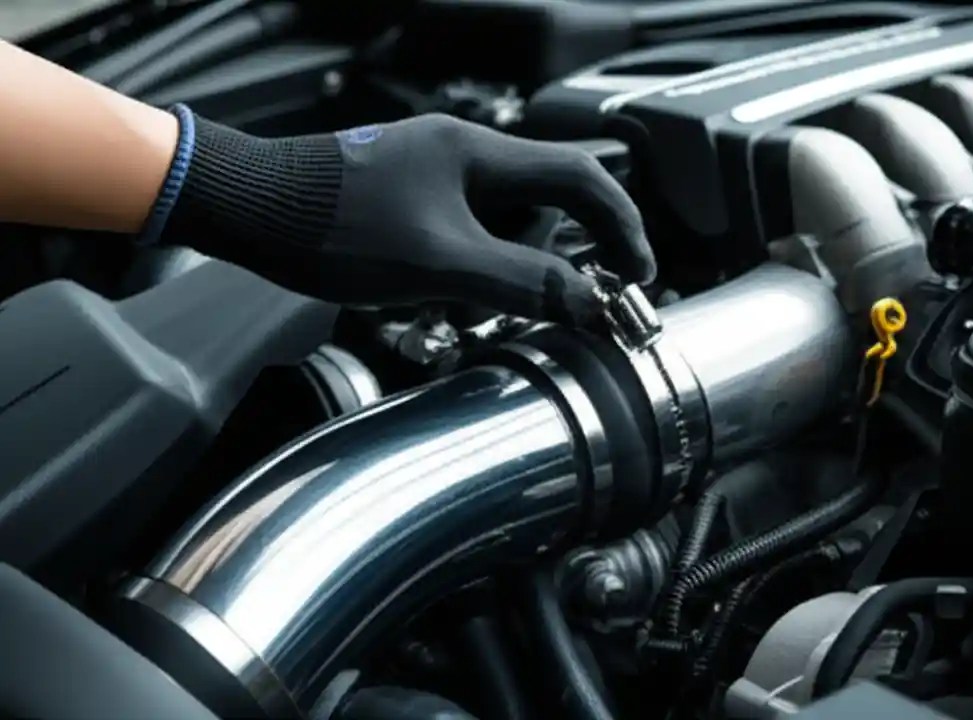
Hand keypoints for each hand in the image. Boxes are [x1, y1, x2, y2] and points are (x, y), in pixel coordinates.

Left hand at [163, 112, 655, 323]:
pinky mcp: (404, 201)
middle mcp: (461, 155)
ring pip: (501, 230)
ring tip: (463, 308)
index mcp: (480, 154)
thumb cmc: (332, 225)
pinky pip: (461, 239)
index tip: (636, 275)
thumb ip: (520, 280)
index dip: (622, 227)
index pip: (582, 178)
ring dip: (501, 274)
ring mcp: (430, 177)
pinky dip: (463, 274)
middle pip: (543, 209)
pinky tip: (430, 299)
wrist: (243, 209)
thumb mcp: (439, 263)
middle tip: (555, 309)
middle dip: (551, 263)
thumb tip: (589, 302)